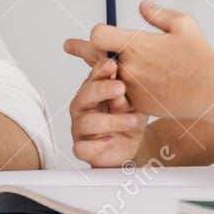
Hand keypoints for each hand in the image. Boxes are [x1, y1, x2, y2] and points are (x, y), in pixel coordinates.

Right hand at [60, 50, 146, 166]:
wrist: (130, 147)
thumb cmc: (128, 119)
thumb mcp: (133, 102)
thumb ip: (126, 94)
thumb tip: (120, 84)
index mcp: (94, 90)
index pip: (93, 76)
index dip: (100, 70)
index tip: (113, 65)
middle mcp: (84, 107)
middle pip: (85, 94)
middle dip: (102, 89)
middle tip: (120, 87)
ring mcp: (80, 128)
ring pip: (87, 122)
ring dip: (111, 121)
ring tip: (131, 121)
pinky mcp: (83, 148)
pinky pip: (82, 148)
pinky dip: (97, 145)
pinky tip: (110, 140)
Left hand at [85, 1, 213, 120]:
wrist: (211, 92)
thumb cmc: (199, 55)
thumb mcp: (183, 25)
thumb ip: (158, 14)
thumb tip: (141, 5)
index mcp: (137, 45)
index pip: (98, 35)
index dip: (99, 32)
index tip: (105, 33)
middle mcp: (130, 68)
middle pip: (96, 57)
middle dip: (87, 50)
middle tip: (68, 45)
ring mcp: (132, 89)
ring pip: (107, 78)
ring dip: (108, 72)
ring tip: (99, 66)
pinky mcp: (137, 106)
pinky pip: (121, 95)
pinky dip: (123, 89)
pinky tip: (124, 85)